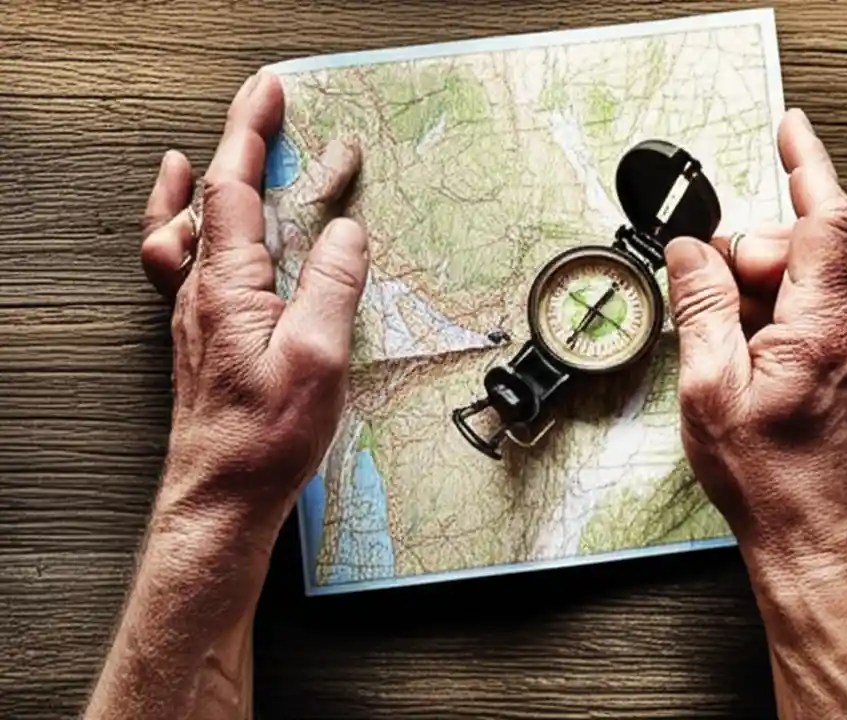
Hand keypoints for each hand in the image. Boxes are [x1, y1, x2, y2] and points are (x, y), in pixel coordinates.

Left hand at [138, 72, 367, 541]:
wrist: (221, 496)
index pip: (232, 186)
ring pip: (189, 229)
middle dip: (240, 146)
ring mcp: (194, 316)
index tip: (267, 92)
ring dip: (207, 183)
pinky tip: (198, 238)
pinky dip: (188, 231)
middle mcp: (200, 292)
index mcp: (229, 285)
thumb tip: (344, 232)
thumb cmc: (264, 437)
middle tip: (268, 114)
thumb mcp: (317, 356)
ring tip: (215, 155)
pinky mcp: (201, 339)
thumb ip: (331, 285)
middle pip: (210, 197)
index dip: (249, 132)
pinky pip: (183, 265)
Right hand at [664, 109, 846, 570]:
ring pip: (816, 275)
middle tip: (716, 301)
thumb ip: (701, 308)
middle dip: (755, 253)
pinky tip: (753, 351)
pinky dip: (781, 310)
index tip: (787, 129)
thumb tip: (689, 252)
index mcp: (824, 327)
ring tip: (733, 343)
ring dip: (766, 286)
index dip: (804, 164)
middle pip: (811, 244)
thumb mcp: (710, 390)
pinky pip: (823, 306)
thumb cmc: (769, 479)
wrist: (814, 536)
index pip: (824, 219)